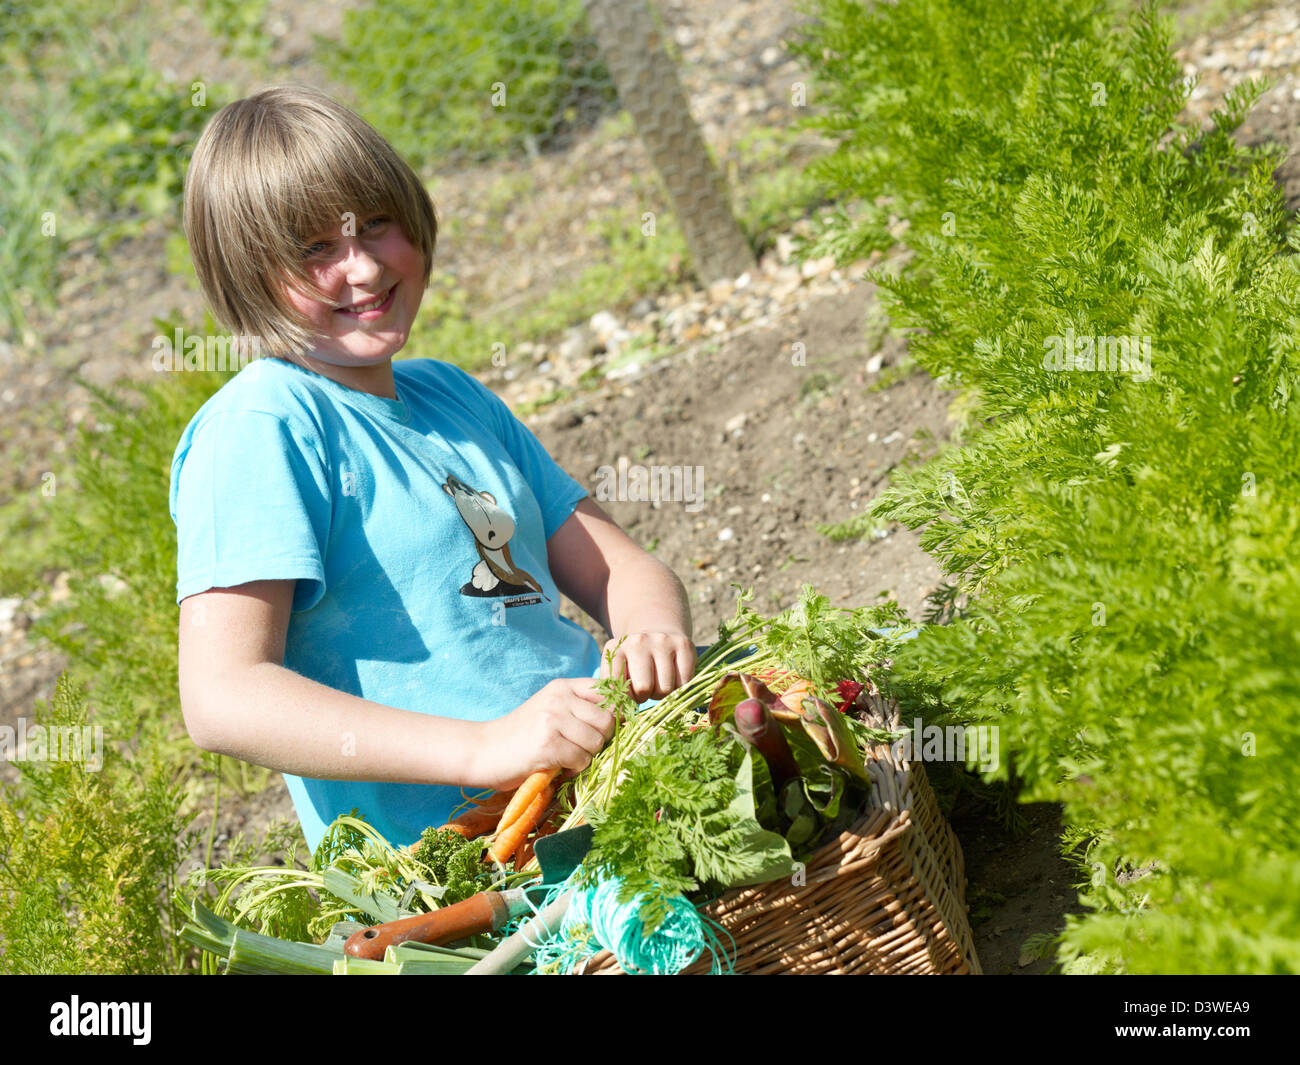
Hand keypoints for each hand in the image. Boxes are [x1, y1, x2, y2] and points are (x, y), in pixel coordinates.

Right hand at [475, 677, 615, 788]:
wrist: (483, 751)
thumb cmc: (521, 735)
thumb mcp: (550, 710)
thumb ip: (580, 708)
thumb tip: (622, 719)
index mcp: (563, 687)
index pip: (608, 690)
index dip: (616, 711)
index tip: (605, 728)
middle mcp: (559, 698)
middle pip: (608, 719)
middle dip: (602, 739)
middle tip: (582, 749)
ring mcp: (553, 719)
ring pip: (597, 741)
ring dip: (587, 756)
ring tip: (568, 758)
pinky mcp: (548, 744)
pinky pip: (582, 759)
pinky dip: (575, 769)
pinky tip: (558, 766)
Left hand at [600, 631, 695, 702]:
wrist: (657, 632)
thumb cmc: (634, 662)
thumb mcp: (618, 672)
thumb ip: (613, 694)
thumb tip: (614, 718)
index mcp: (615, 650)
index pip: (617, 687)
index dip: (624, 702)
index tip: (628, 700)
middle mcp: (638, 641)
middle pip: (643, 688)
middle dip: (645, 696)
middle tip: (646, 689)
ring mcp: (662, 641)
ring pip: (665, 688)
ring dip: (663, 693)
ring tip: (658, 683)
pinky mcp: (683, 644)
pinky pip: (684, 681)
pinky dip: (680, 687)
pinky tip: (673, 678)